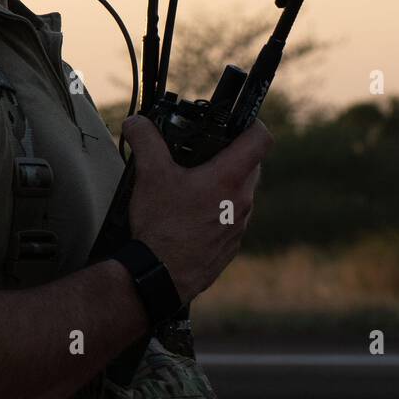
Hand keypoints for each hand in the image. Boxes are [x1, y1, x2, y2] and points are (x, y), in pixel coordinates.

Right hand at [121, 115, 273, 302]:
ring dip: (224, 184)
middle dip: (232, 154)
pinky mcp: (230, 245)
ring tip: (193, 185)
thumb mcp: (150, 174)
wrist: (161, 276)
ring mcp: (239, 225)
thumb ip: (146, 140)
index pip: (261, 139)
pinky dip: (217, 210)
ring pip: (241, 193)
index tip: (240, 122)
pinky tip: (190, 214)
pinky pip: (232, 218)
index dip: (253, 124)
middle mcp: (242, 201)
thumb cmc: (162, 227)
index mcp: (229, 178)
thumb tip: (137, 122)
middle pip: (251, 165)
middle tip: (205, 153)